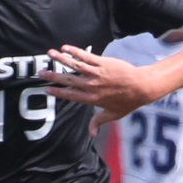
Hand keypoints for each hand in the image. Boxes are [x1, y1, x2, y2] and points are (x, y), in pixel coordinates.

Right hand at [41, 45, 164, 131]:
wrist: (141, 86)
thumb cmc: (128, 102)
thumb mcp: (113, 115)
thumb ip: (99, 122)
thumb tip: (91, 134)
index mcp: (92, 99)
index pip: (71, 95)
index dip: (58, 92)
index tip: (46, 89)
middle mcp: (92, 86)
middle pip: (69, 80)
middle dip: (53, 76)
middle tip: (41, 72)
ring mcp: (97, 73)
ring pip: (75, 65)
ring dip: (61, 59)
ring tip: (50, 53)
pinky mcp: (103, 63)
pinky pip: (86, 56)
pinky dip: (75, 52)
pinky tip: (66, 47)